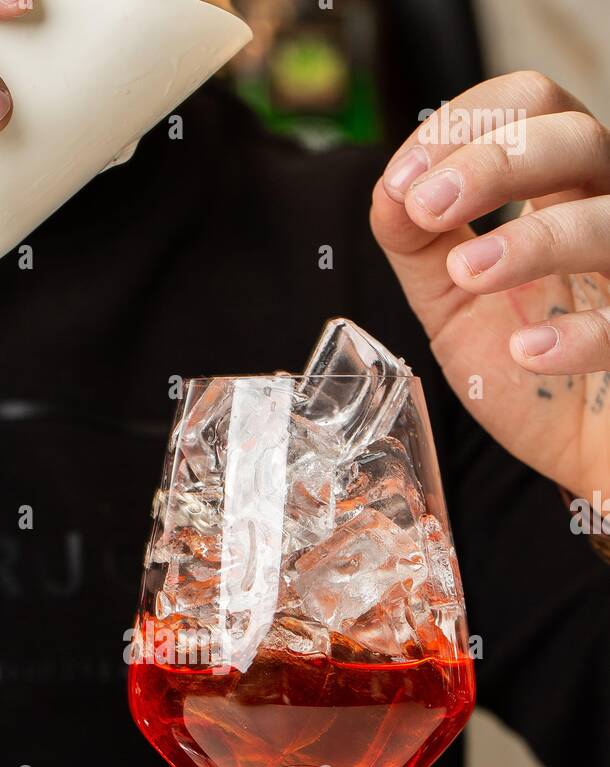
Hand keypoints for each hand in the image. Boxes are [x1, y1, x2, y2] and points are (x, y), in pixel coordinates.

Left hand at [371, 72, 609, 502]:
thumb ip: (420, 250)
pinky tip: (526, 354)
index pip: (532, 106)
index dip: (466, 127)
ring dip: (533, 240)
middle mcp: (608, 211)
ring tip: (467, 275)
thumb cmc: (529, 374)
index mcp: (563, 188)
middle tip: (425, 208)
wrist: (577, 455)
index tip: (402, 182)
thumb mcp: (455, 306)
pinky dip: (582, 334)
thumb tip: (384, 193)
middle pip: (577, 139)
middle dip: (494, 163)